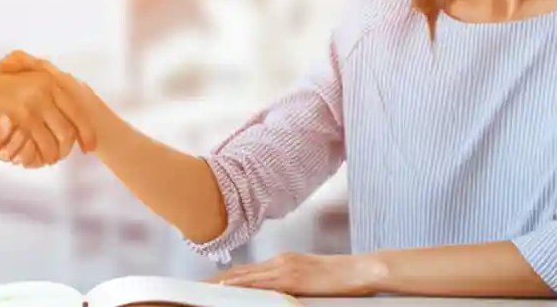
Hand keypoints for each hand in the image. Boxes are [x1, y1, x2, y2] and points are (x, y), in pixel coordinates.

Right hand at [0, 61, 94, 165]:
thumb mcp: (20, 85)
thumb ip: (40, 95)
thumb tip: (60, 114)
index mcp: (47, 79)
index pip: (77, 107)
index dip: (86, 129)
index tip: (89, 145)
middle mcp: (46, 87)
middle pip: (74, 123)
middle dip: (73, 144)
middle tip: (67, 156)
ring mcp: (36, 100)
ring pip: (61, 136)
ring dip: (56, 153)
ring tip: (48, 159)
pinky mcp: (24, 114)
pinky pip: (43, 142)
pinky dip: (42, 155)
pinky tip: (36, 160)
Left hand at [207, 252, 382, 296]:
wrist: (359, 270)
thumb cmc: (339, 277)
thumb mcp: (309, 278)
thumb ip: (289, 283)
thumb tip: (274, 294)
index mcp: (283, 262)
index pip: (247, 271)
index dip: (225, 278)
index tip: (209, 284)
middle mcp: (281, 261)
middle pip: (241, 273)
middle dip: (217, 281)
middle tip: (196, 288)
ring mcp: (286, 268)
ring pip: (246, 277)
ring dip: (223, 284)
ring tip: (203, 290)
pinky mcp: (294, 278)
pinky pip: (262, 283)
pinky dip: (242, 285)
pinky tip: (228, 288)